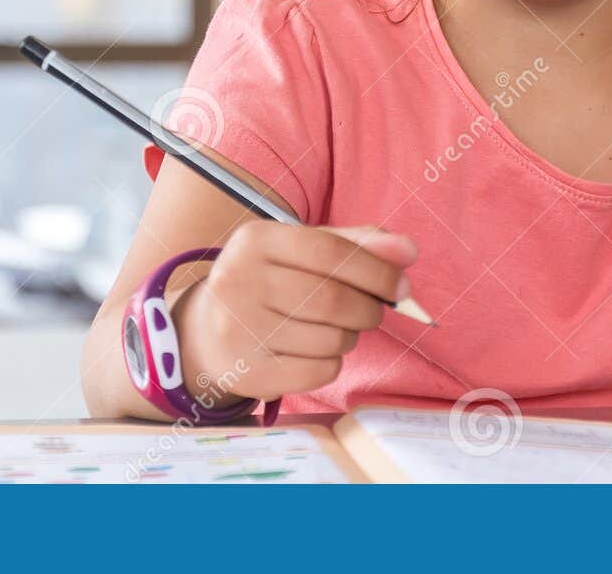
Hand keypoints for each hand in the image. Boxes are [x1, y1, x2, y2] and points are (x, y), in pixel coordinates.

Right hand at [171, 222, 417, 402]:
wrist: (204, 332)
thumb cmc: (267, 283)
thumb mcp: (300, 251)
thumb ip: (355, 244)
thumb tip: (408, 249)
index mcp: (255, 240)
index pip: (331, 252)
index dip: (377, 271)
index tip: (403, 286)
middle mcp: (238, 280)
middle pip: (334, 300)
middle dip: (368, 309)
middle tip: (373, 311)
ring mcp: (238, 329)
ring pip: (331, 339)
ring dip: (350, 337)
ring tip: (335, 329)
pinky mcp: (246, 372)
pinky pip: (318, 372)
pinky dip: (331, 363)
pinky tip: (315, 351)